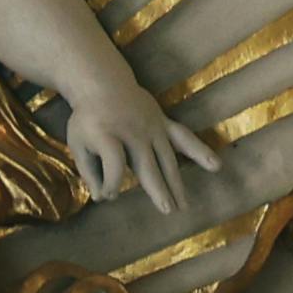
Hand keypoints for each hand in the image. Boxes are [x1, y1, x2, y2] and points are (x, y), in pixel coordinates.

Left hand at [68, 92, 223, 213]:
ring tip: (181, 206)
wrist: (103, 83)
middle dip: (157, 188)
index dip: (112, 183)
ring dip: (175, 182)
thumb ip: (88, 171)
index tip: (108, 195)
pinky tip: (215, 166)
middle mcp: (132, 131)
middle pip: (147, 164)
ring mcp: (151, 127)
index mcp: (107, 134)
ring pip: (167, 159)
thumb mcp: (77, 143)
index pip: (113, 162)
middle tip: (167, 210)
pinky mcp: (163, 123)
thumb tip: (102, 198)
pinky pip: (183, 138)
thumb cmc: (88, 118)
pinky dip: (199, 151)